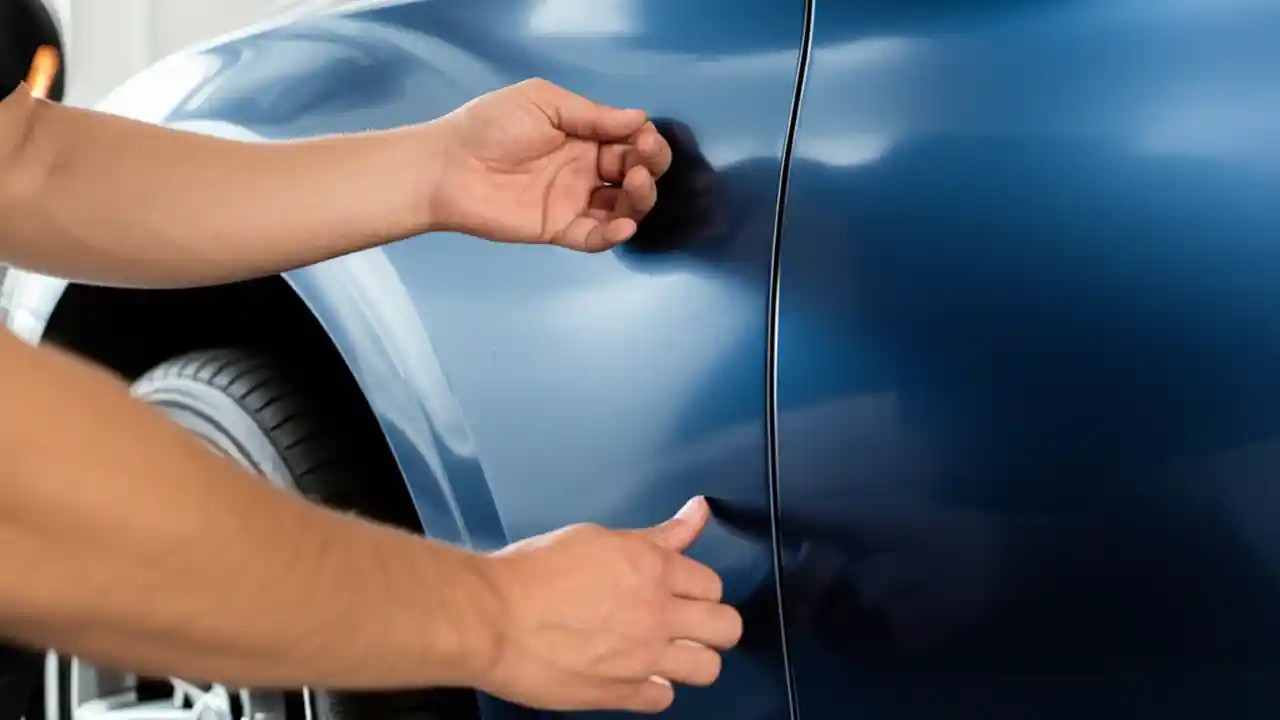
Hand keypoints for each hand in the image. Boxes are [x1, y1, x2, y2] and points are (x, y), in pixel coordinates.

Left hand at [430, 78, 672, 251]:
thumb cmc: (490, 125)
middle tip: (642, 160)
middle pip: (635, 174)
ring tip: (634, 184)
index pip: (630, 141)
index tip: (645, 137)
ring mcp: (574, 201)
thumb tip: (640, 119)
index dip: (646, 141)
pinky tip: (624, 224)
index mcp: (584, 136)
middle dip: (649, 166)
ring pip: (623, 207)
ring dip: (640, 198)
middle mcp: (585, 170)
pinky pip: (595, 237)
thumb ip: (591, 114)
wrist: (447, 166)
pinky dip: (614, 235)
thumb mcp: (542, 101)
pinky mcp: (559, 229)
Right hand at [472, 497, 741, 713]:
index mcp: (653, 568)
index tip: (681, 592)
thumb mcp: (599, 538)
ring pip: (708, 668)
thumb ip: (657, 535)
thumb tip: (698, 509)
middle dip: (713, 625)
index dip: (698, 589)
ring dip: (692, 660)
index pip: (713, 584)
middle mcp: (658, 613)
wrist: (491, 617)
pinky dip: (654, 689)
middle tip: (687, 624)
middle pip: (727, 627)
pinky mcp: (619, 692)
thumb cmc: (533, 571)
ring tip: (667, 653)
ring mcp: (642, 657)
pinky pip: (664, 698)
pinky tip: (635, 675)